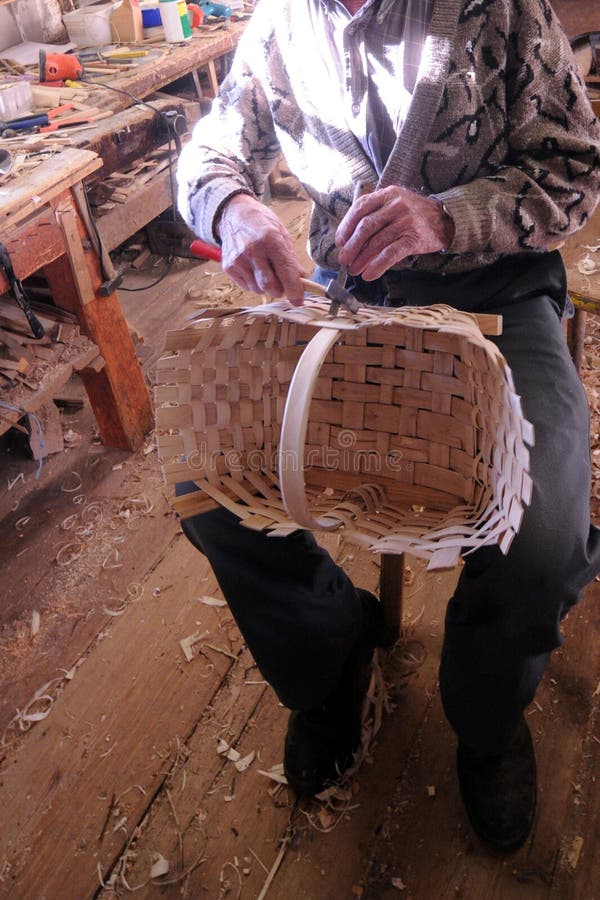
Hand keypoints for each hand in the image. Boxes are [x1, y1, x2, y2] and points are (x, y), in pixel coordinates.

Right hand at [217, 194, 305, 303]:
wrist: (234, 214)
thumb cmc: (262, 224)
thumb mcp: (282, 235)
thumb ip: (291, 259)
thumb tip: (302, 280)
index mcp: (271, 239)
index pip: (285, 271)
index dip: (294, 289)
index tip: (298, 300)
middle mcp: (253, 250)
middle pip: (270, 286)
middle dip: (280, 290)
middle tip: (283, 284)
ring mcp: (238, 259)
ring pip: (258, 289)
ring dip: (267, 287)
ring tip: (266, 271)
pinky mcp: (229, 267)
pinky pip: (247, 287)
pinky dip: (254, 284)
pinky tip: (254, 270)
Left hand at [335, 186, 454, 280]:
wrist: (444, 219)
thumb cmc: (413, 214)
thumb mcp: (394, 203)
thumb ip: (375, 214)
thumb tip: (349, 239)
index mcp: (387, 194)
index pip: (360, 208)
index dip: (346, 226)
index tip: (339, 241)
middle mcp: (396, 205)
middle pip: (366, 227)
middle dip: (352, 246)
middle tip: (344, 260)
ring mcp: (406, 221)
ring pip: (377, 242)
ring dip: (362, 259)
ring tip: (354, 270)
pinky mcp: (414, 238)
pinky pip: (391, 254)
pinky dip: (377, 266)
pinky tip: (369, 274)